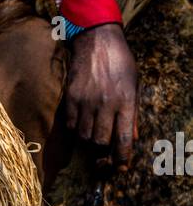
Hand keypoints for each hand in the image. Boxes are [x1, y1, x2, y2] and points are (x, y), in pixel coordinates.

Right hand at [65, 23, 137, 166]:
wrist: (97, 39)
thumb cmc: (120, 61)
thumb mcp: (134, 85)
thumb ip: (133, 113)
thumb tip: (131, 138)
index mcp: (126, 101)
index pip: (122, 139)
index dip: (121, 158)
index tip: (120, 166)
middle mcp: (106, 103)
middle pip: (100, 142)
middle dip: (102, 150)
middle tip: (103, 148)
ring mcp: (86, 101)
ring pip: (84, 136)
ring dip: (88, 139)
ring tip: (93, 131)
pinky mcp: (71, 97)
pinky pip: (71, 124)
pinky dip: (76, 128)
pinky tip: (81, 121)